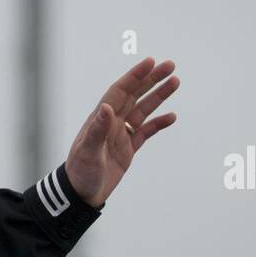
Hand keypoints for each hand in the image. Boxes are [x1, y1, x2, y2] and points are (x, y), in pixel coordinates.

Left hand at [64, 56, 178, 206]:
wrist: (81, 194)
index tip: (151, 62)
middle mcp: (111, 123)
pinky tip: (172, 116)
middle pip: (134, 95)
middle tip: (170, 65)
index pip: (119, 92)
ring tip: (175, 82)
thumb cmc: (80, 173)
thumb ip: (97, 130)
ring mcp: (120, 135)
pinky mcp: (128, 148)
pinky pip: (146, 131)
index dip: (134, 76)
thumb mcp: (88, 152)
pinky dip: (159, 123)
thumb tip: (106, 108)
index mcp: (100, 119)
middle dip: (152, 79)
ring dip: (158, 96)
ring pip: (143, 110)